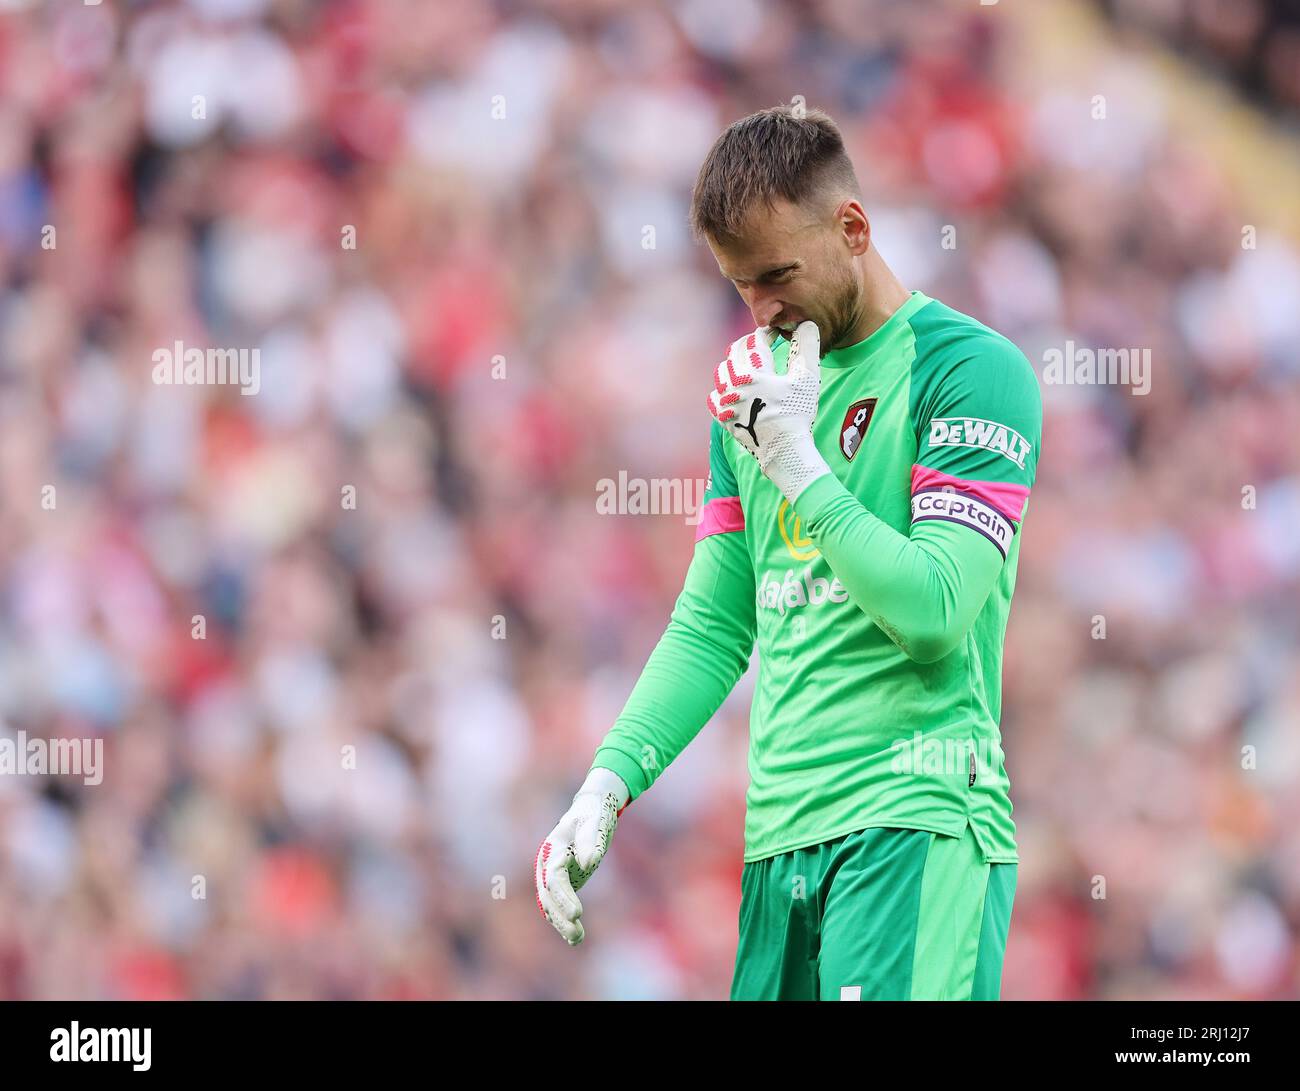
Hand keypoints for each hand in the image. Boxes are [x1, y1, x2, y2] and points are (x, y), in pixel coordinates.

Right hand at [535, 767, 629, 945]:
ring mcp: (553, 875)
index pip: (554, 878)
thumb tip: (589, 863)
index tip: (578, 914)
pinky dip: (564, 922)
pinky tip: (575, 939)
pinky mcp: (563, 882)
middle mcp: (548, 864)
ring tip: (578, 940)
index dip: (564, 897)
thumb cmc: (593, 814)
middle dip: (561, 916)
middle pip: (549, 895)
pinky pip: (559, 905)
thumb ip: (591, 841)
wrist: (590, 811)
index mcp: (553, 849)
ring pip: (551, 904)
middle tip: (577, 932)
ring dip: (562, 923)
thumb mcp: (594, 822)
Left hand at [707, 321, 830, 502]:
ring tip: (746, 366)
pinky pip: (714, 397)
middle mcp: (736, 384)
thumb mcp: (807, 378)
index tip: (774, 332)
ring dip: (733, 364)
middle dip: (748, 345)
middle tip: (759, 345)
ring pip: (721, 372)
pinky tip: (733, 391)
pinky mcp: (723, 418)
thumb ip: (807, 348)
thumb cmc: (797, 413)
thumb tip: (805, 324)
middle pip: (735, 352)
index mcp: (755, 372)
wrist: (784, 450)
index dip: (766, 332)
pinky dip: (722, 390)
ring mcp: (727, 402)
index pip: (756, 341)